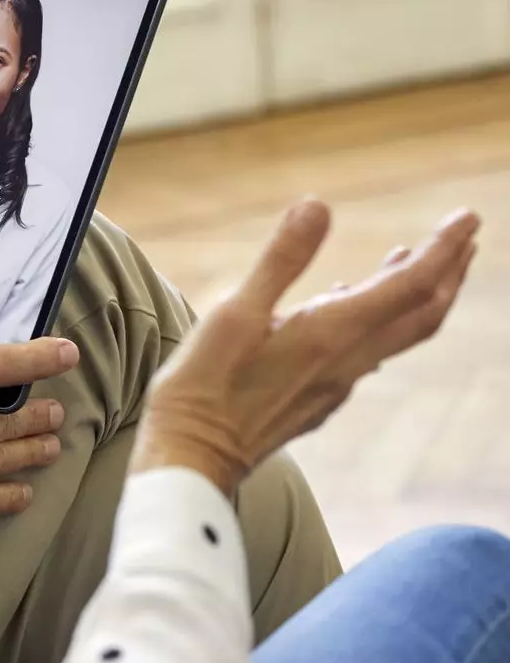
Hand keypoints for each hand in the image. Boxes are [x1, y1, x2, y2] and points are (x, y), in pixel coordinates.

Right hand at [134, 197, 479, 496]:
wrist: (193, 457)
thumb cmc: (205, 384)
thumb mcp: (234, 312)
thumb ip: (281, 260)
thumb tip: (318, 205)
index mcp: (332, 334)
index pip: (409, 285)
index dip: (443, 248)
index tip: (468, 217)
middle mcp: (347, 361)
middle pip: (421, 315)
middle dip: (450, 273)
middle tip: (468, 237)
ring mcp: (337, 385)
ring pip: (399, 336)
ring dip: (423, 297)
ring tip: (424, 262)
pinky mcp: (319, 400)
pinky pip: (369, 353)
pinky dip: (382, 320)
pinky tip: (354, 305)